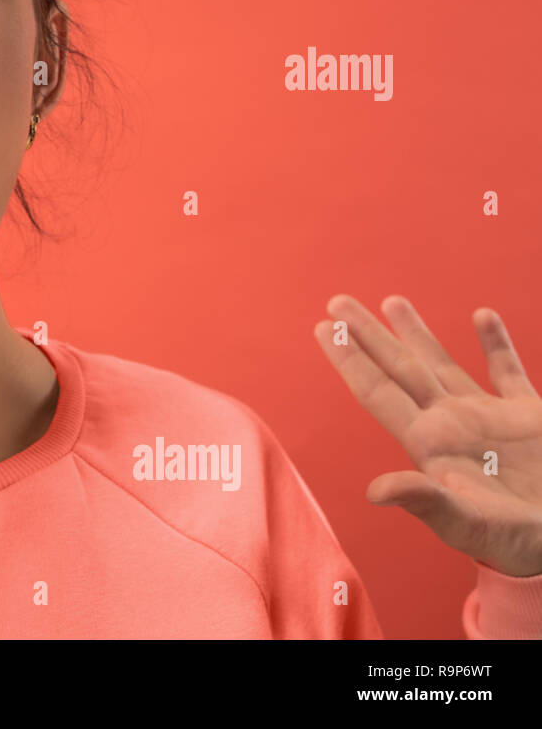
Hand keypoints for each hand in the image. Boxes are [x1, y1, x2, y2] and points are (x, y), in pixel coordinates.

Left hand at [314, 295, 541, 576]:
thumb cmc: (511, 545)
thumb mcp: (466, 524)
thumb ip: (424, 501)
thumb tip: (374, 492)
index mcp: (429, 442)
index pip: (377, 391)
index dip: (350, 360)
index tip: (324, 327)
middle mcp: (451, 423)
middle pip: (400, 368)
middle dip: (369, 334)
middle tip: (338, 300)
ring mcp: (489, 418)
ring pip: (444, 363)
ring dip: (418, 333)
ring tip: (391, 301)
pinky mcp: (532, 418)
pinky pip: (509, 372)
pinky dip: (497, 344)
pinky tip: (482, 315)